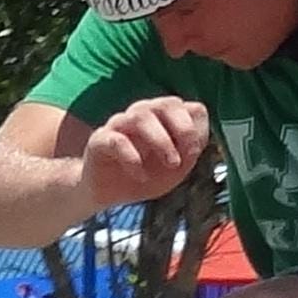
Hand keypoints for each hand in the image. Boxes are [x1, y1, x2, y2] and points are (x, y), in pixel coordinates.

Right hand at [78, 97, 210, 209]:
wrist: (109, 193)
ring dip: (161, 141)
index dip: (194, 127)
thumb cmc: (147, 175)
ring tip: (171, 165)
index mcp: (163, 118)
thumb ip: (190, 152)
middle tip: (188, 156)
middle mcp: (142, 114)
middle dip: (182, 128)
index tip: (194, 152)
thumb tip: (197, 140)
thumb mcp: (176, 168)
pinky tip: (141, 175)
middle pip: (166, 104)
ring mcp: (119, 125)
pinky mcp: (100, 140)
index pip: (184, 105)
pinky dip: (132, 157)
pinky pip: (115, 140)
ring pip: (140, 117)